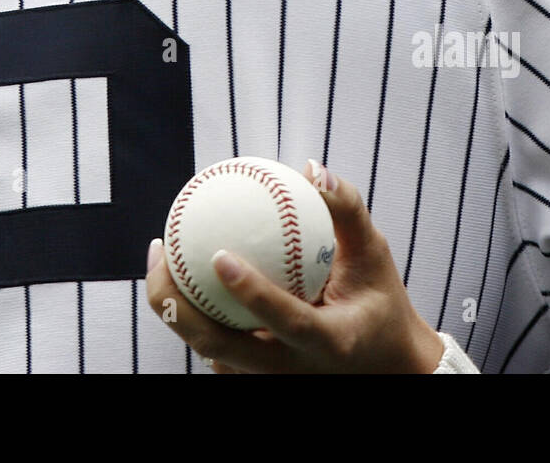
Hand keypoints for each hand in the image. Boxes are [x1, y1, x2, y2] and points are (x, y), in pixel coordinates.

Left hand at [145, 160, 446, 373]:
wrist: (387, 367)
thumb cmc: (379, 301)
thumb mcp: (374, 253)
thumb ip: (346, 210)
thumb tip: (312, 169)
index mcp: (328, 341)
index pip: (286, 320)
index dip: (252, 293)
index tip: (220, 255)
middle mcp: (293, 370)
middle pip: (221, 349)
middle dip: (177, 308)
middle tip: (162, 254)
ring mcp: (272, 380)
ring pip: (210, 352)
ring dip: (176, 311)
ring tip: (161, 259)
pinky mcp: (257, 379)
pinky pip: (216, 349)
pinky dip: (194, 316)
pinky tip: (184, 275)